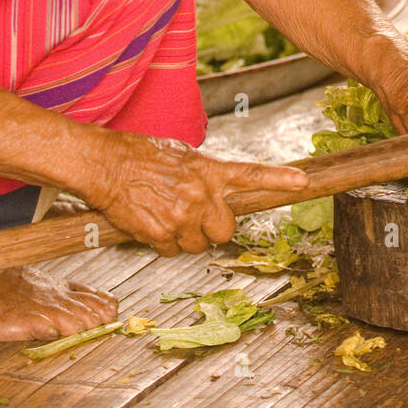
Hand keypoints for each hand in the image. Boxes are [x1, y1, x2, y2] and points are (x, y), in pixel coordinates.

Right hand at [84, 132, 307, 255]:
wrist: (104, 163)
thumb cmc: (138, 155)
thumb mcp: (180, 155)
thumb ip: (202, 174)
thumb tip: (211, 193)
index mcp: (207, 170)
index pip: (250, 175)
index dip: (278, 179)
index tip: (303, 182)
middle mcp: (200, 195)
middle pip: (226, 230)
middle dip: (212, 228)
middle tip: (191, 215)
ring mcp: (182, 217)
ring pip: (197, 246)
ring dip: (185, 237)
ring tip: (162, 213)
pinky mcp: (161, 236)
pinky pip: (171, 252)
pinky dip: (161, 243)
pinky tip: (148, 221)